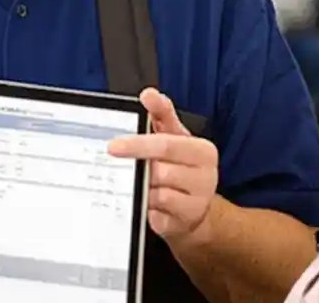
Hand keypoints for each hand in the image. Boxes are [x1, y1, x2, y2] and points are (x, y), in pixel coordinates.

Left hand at [108, 88, 218, 242]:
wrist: (195, 211)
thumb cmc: (181, 167)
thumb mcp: (175, 138)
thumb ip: (162, 115)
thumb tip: (149, 94)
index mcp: (203, 152)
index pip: (167, 144)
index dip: (138, 143)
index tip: (114, 144)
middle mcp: (205, 177)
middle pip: (159, 170)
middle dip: (136, 166)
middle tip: (113, 159)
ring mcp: (196, 203)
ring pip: (155, 193)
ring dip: (141, 187)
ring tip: (137, 182)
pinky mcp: (182, 224)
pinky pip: (155, 214)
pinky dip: (146, 207)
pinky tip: (145, 202)